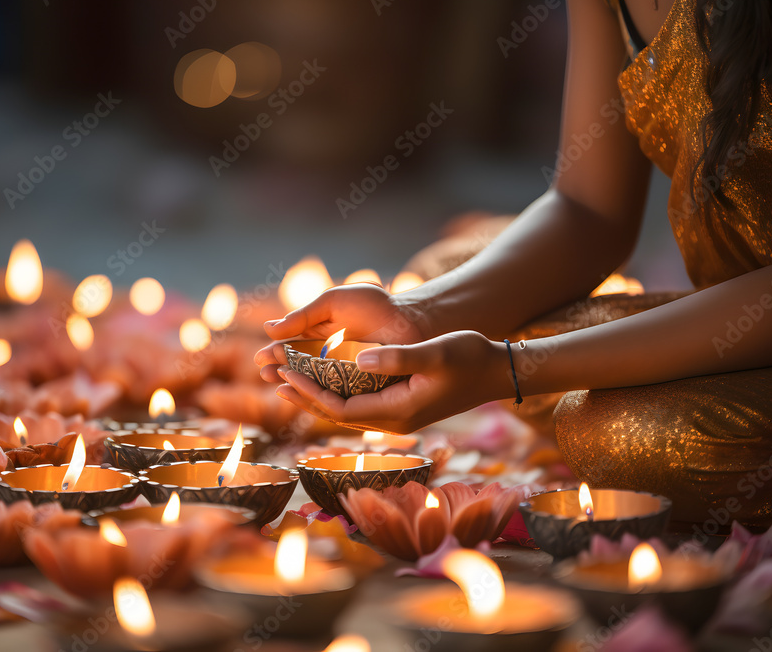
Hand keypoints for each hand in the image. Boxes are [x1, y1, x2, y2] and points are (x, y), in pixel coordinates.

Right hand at [255, 283, 429, 382]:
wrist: (411, 320)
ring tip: (278, 384)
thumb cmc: (375, 305)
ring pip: (311, 383)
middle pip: (296, 367)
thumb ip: (305, 315)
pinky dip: (318, 397)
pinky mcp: (357, 388)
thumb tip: (270, 328)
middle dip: (278, 370)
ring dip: (293, 384)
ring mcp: (341, 373)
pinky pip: (334, 395)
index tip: (260, 358)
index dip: (274, 353)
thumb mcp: (334, 302)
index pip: (290, 346)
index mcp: (319, 333)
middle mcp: (327, 355)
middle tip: (265, 374)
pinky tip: (305, 396)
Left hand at [274, 331, 511, 433]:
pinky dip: (335, 393)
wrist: (497, 371)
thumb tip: (360, 359)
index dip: (309, 391)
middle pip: (337, 414)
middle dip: (304, 396)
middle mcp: (394, 419)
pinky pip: (359, 403)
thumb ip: (398, 357)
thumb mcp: (435, 352)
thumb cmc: (469, 357)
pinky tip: (324, 380)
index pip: (340, 408)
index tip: (286, 371)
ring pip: (346, 410)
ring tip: (287, 381)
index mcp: (397, 410)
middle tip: (274, 376)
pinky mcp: (401, 406)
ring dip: (315, 396)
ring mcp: (398, 415)